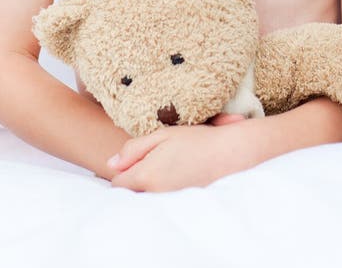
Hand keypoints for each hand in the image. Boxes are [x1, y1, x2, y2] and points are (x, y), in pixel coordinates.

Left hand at [107, 120, 255, 192]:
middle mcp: (154, 195)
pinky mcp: (180, 206)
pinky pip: (161, 202)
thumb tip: (111, 163)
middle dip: (133, 180)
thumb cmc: (197, 140)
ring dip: (148, 187)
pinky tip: (177, 175)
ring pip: (146, 199)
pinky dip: (163, 192)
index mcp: (145, 176)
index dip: (122, 171)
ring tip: (165, 167)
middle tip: (150, 162)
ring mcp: (167, 203)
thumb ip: (134, 149)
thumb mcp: (162, 135)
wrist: (230, 154)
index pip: (117, 183)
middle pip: (130, 194)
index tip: (133, 160)